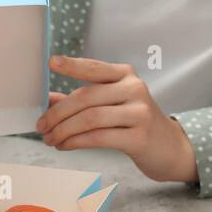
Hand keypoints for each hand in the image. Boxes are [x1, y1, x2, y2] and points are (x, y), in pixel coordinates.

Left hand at [35, 55, 197, 183]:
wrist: (170, 148)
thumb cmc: (135, 123)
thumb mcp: (112, 104)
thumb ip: (82, 100)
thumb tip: (49, 100)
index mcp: (125, 75)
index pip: (94, 68)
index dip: (72, 65)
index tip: (51, 63)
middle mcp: (134, 89)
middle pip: (86, 97)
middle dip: (58, 113)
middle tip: (41, 125)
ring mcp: (139, 112)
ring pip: (90, 118)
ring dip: (64, 130)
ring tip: (50, 139)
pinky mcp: (139, 137)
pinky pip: (99, 137)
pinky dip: (76, 142)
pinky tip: (65, 145)